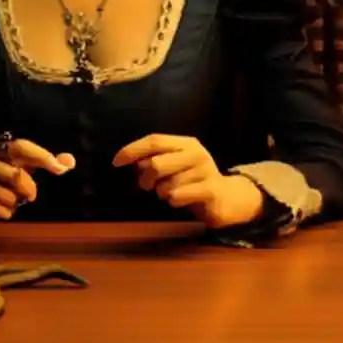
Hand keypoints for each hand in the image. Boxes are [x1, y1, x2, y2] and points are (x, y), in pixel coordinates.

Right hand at [0, 137, 75, 226]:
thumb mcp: (16, 169)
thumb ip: (42, 164)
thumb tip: (70, 162)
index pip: (21, 147)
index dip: (42, 157)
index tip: (60, 170)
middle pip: (16, 173)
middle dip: (28, 189)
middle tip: (29, 197)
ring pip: (4, 193)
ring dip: (13, 204)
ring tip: (9, 205)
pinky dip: (2, 212)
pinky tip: (4, 213)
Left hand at [112, 134, 264, 228]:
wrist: (226, 198)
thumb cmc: (192, 180)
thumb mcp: (175, 165)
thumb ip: (154, 159)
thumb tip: (128, 160)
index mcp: (185, 143)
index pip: (154, 140)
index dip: (132, 150)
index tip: (116, 162)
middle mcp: (196, 153)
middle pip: (156, 164)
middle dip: (145, 178)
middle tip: (147, 186)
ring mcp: (205, 171)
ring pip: (166, 184)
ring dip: (162, 193)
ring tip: (169, 193)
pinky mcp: (211, 189)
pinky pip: (178, 196)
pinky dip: (173, 201)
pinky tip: (179, 200)